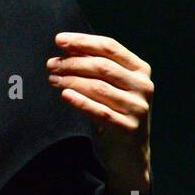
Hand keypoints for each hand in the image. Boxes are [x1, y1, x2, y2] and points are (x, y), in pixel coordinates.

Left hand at [47, 32, 152, 194]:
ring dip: (71, 80)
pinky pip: (100, 111)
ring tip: (52, 79)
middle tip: (51, 64)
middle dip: (72, 62)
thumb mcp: (111, 86)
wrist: (129, 155)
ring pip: (98, 87)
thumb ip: (95, 67)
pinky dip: (80, 101)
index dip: (83, 41)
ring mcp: (138, 107)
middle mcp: (143, 86)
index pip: (110, 47)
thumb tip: (66, 47)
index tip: (59, 40)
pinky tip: (65, 95)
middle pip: (102, 66)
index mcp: (140, 70)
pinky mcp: (129, 127)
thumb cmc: (115, 113)